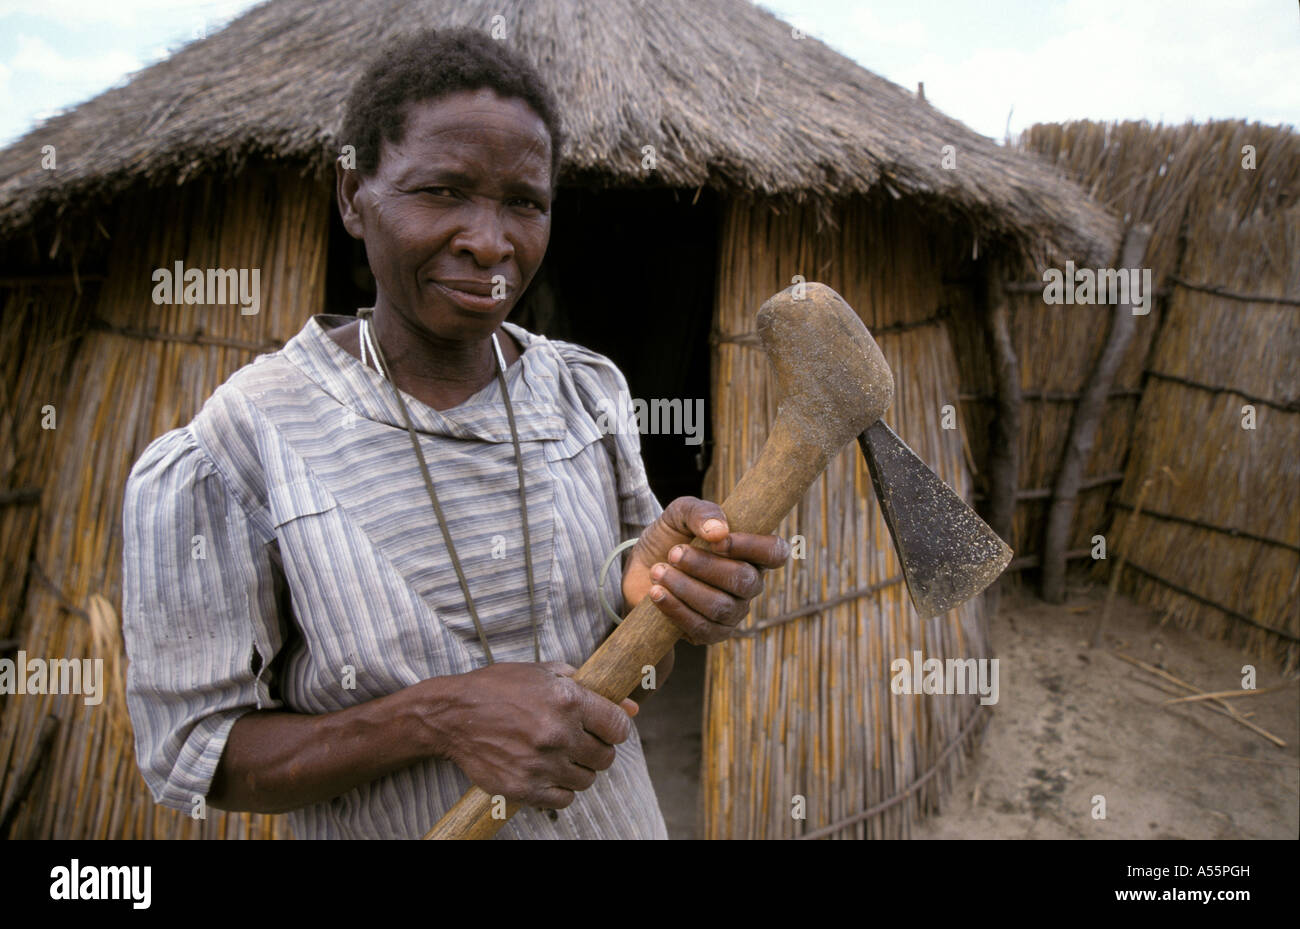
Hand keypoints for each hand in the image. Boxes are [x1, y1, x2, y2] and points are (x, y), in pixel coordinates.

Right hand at [430, 661, 636, 808]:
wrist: (452, 715)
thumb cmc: (499, 688)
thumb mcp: (543, 673)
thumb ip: (589, 687)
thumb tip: (632, 707)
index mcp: (568, 700)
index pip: (618, 727)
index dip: (614, 728)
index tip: (603, 728)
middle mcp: (558, 733)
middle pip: (606, 757)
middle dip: (596, 749)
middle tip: (578, 742)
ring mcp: (541, 764)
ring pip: (587, 780)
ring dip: (578, 770)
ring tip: (559, 756)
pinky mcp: (524, 788)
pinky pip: (563, 800)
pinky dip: (559, 790)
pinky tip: (546, 773)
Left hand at [622, 496, 790, 643]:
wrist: (640, 569)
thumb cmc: (670, 538)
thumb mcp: (680, 514)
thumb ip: (701, 512)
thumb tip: (719, 531)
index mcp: (750, 553)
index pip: (775, 553)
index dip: (753, 547)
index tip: (718, 541)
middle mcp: (748, 584)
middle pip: (744, 580)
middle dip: (705, 566)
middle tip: (674, 553)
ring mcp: (733, 612)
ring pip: (720, 606)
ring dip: (685, 587)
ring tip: (658, 571)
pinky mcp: (712, 633)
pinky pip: (702, 628)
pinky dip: (676, 609)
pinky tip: (657, 593)